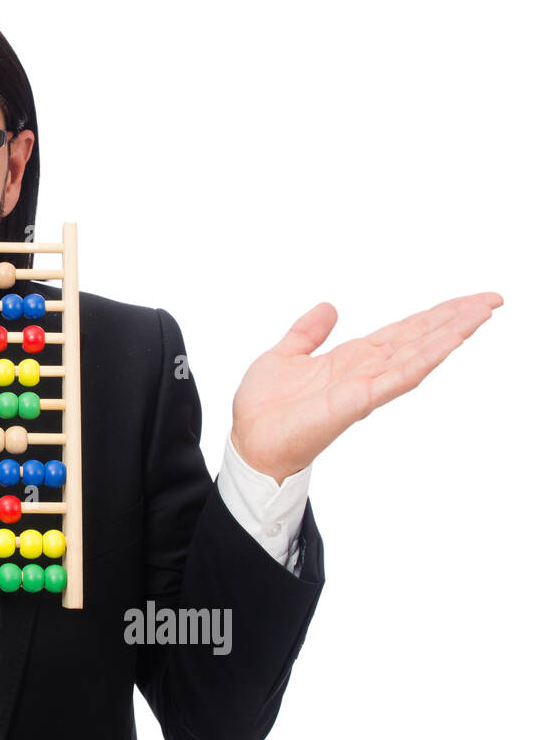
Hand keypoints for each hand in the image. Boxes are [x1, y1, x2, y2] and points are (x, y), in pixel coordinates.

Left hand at [230, 292, 503, 483]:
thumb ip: (308, 333)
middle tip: (493, 299)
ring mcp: (365, 387)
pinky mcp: (358, 402)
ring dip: (450, 333)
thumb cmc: (263, 407)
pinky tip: (450, 341)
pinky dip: (424, 359)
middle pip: (419, 339)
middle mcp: (365, 371)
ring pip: (418, 355)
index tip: (467, 300)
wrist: (248, 440)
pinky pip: (398, 377)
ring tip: (482, 313)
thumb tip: (329, 307)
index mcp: (351, 359)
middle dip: (455, 319)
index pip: (402, 332)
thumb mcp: (284, 355)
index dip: (434, 315)